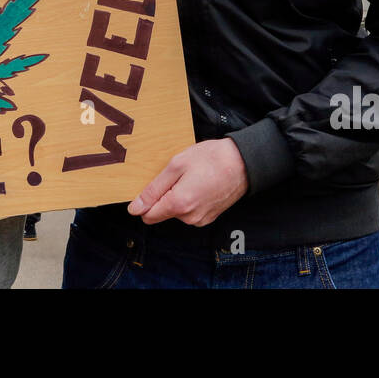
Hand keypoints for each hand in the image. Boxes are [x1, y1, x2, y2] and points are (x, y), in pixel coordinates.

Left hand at [126, 138, 248, 226]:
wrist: (243, 163)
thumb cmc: (211, 158)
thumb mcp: (177, 166)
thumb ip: (154, 189)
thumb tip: (135, 209)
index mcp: (178, 205)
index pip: (147, 216)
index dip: (146, 200)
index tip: (155, 184)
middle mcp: (189, 218)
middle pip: (162, 212)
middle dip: (164, 195)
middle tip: (178, 175)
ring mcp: (200, 219)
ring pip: (176, 212)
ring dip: (178, 196)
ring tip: (192, 177)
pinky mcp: (209, 217)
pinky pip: (189, 212)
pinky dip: (190, 199)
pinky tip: (200, 184)